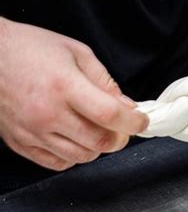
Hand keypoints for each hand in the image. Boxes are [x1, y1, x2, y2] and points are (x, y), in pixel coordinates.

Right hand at [0, 17, 148, 169]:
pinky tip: (75, 137)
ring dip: (98, 147)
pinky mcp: (21, 143)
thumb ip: (104, 81)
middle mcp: (48, 113)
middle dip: (120, 138)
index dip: (133, 122)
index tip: (142, 121)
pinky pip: (57, 163)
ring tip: (97, 129)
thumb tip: (127, 106)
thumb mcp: (77, 53)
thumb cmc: (31, 48)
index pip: (109, 114)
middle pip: (99, 142)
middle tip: (123, 127)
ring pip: (81, 156)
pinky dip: (74, 155)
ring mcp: (32, 131)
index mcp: (64, 85)